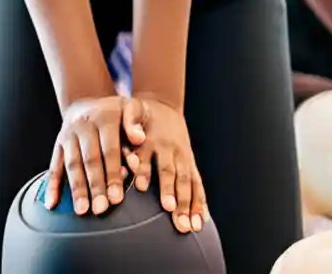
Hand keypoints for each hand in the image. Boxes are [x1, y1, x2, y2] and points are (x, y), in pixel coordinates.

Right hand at [45, 96, 145, 215]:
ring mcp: (68, 135)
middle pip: (90, 160)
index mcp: (104, 117)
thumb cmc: (118, 112)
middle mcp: (83, 125)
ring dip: (76, 189)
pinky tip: (52, 204)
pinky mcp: (58, 144)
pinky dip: (52, 185)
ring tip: (82, 211)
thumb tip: (139, 138)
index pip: (109, 150)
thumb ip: (136, 122)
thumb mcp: (131, 107)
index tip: (117, 198)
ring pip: (72, 165)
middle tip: (101, 209)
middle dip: (95, 187)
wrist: (89, 103)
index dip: (113, 175)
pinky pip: (54, 165)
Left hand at [128, 96, 206, 233]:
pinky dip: (200, 203)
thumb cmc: (141, 112)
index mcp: (152, 138)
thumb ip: (130, 121)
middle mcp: (170, 150)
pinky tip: (201, 221)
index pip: (148, 155)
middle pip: (173, 174)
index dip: (144, 170)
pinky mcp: (190, 164)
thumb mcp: (132, 109)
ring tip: (191, 226)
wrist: (162, 106)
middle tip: (173, 215)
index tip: (140, 186)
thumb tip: (136, 136)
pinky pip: (197, 184)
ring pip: (188, 183)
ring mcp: (183, 158)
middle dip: (175, 195)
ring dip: (190, 205)